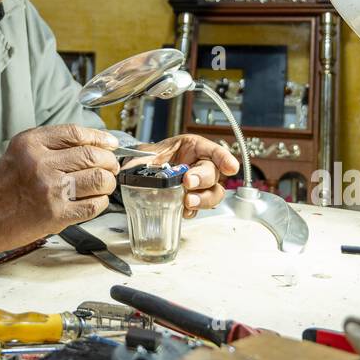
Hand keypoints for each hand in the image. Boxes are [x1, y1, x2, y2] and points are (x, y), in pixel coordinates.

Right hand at [0, 124, 119, 257]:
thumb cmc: (2, 186)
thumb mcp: (19, 152)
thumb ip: (51, 145)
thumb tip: (92, 144)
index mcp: (30, 143)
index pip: (76, 132)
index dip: (100, 137)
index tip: (110, 143)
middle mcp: (40, 163)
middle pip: (92, 155)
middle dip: (109, 161)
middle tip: (112, 166)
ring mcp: (50, 189)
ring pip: (98, 179)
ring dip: (108, 182)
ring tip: (104, 184)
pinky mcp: (56, 214)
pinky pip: (93, 205)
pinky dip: (101, 202)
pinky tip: (95, 200)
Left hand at [124, 134, 238, 218]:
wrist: (143, 173)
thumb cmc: (150, 158)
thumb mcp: (146, 152)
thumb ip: (141, 158)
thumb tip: (128, 167)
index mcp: (193, 148)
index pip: (213, 150)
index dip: (224, 158)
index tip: (230, 167)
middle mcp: (200, 165)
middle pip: (213, 173)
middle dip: (203, 179)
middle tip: (188, 182)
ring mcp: (199, 185)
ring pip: (213, 193)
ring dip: (203, 199)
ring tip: (188, 202)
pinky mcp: (193, 200)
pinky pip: (200, 208)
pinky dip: (193, 211)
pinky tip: (184, 211)